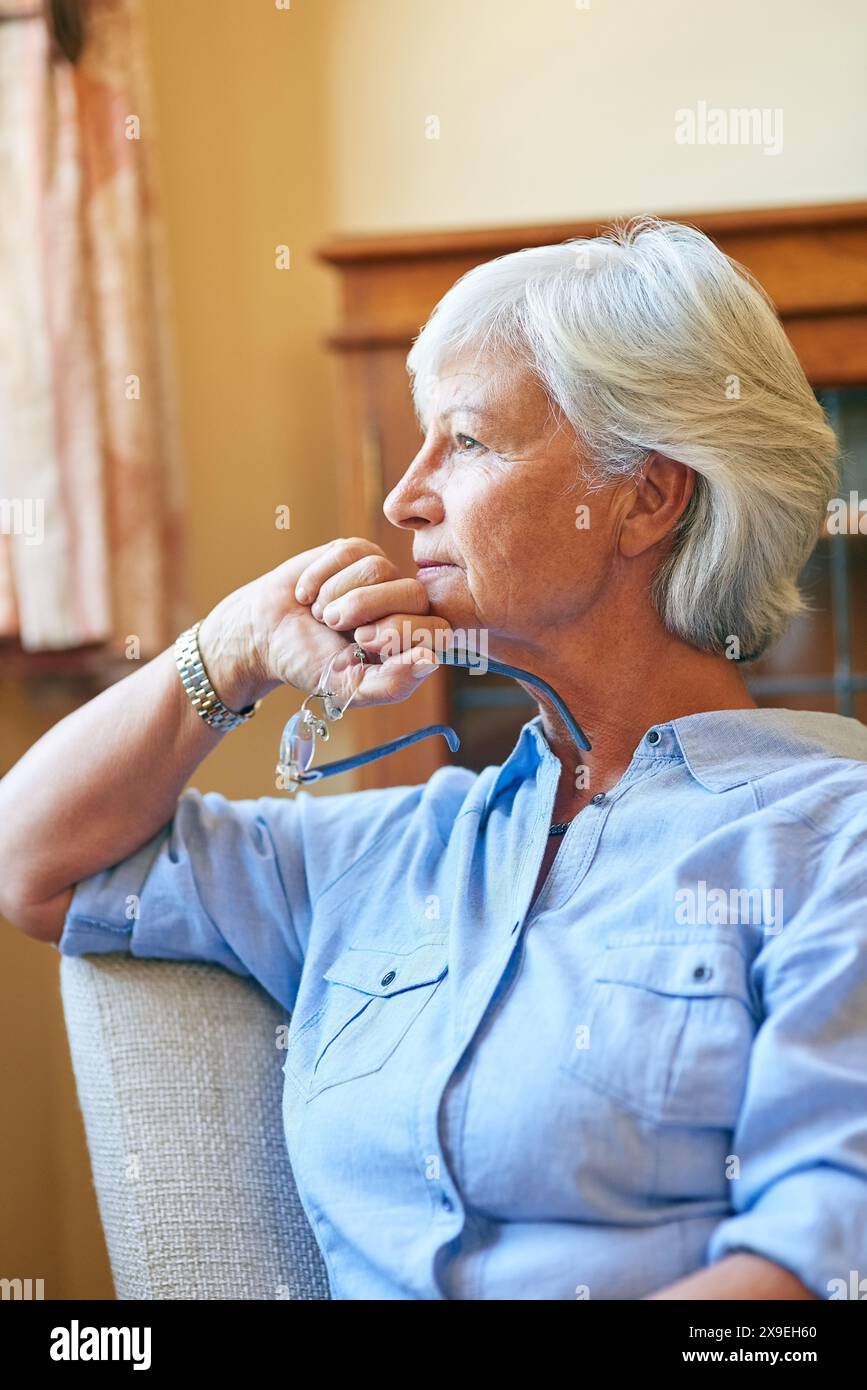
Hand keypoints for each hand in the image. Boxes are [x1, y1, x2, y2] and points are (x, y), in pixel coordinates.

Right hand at [293, 536, 453, 706]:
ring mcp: (383, 575)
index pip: (439, 630)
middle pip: (414, 593)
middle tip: (335, 625)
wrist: (267, 634)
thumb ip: (393, 683)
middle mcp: (405, 607)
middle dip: (365, 609)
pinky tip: (308, 594)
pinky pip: (349, 553)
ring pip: (378, 569)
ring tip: (320, 613)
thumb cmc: (311, 663)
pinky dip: (319, 577)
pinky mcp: (356, 551)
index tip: (362, 641)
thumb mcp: (347, 687)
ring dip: (335, 595)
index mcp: (411, 643)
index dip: (401, 632)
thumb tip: (430, 660)